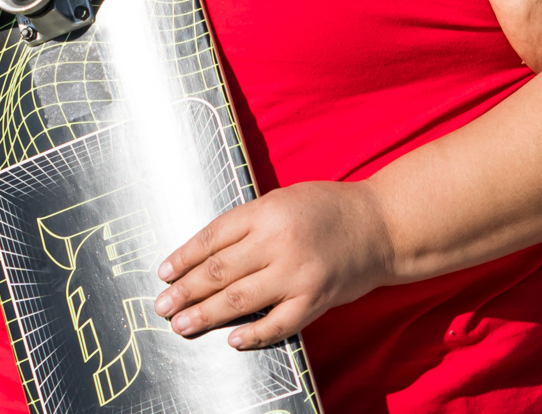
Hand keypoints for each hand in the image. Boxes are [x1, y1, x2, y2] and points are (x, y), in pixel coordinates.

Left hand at [152, 181, 396, 349]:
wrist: (380, 226)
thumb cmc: (326, 209)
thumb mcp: (280, 201)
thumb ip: (246, 225)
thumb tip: (204, 254)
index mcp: (265, 212)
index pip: (212, 238)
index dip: (184, 257)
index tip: (163, 274)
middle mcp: (278, 242)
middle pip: (220, 271)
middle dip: (186, 291)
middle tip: (162, 306)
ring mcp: (298, 274)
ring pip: (241, 299)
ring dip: (207, 314)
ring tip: (182, 325)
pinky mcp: (316, 299)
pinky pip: (279, 323)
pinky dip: (254, 334)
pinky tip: (232, 340)